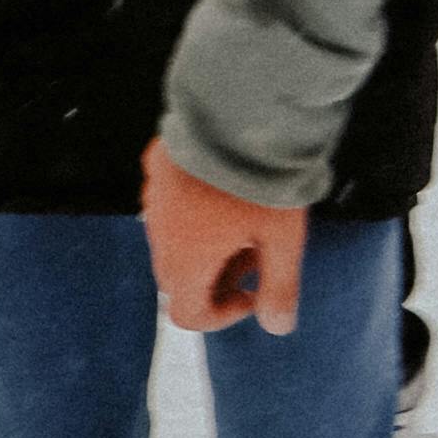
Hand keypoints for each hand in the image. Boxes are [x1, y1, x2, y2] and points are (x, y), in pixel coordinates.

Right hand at [140, 137, 305, 335]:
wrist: (239, 110)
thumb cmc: (262, 177)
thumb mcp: (284, 237)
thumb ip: (280, 286)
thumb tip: (278, 327)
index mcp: (186, 260)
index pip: (187, 314)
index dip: (223, 315)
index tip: (254, 293)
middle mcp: (160, 234)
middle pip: (179, 278)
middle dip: (217, 276)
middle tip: (256, 253)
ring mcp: (154, 198)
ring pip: (173, 238)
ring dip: (205, 242)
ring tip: (246, 217)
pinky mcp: (156, 167)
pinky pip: (170, 200)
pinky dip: (194, 207)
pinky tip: (225, 184)